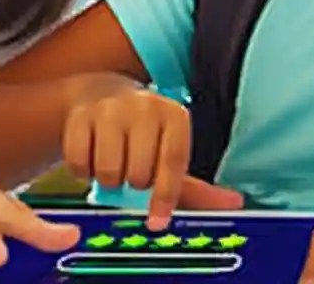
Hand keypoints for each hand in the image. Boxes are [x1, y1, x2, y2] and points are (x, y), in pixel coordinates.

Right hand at [62, 87, 243, 229]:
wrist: (101, 92)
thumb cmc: (143, 132)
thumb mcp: (170, 152)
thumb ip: (198, 186)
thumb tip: (234, 202)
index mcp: (174, 115)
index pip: (172, 163)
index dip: (165, 196)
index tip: (157, 221)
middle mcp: (144, 106)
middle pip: (138, 174)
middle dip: (134, 182)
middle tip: (131, 168)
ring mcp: (109, 108)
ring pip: (108, 172)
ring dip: (108, 179)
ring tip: (112, 162)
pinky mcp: (79, 115)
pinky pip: (80, 164)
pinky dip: (84, 171)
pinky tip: (92, 156)